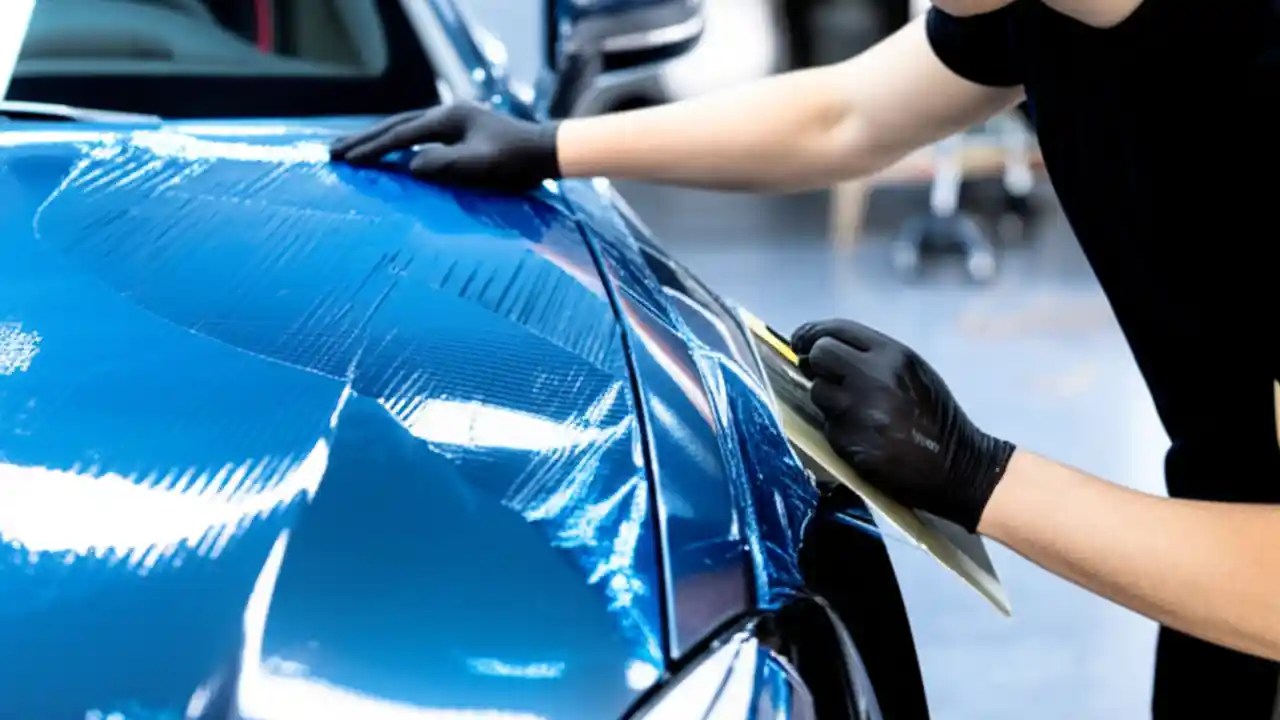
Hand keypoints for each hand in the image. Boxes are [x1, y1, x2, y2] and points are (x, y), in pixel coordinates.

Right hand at [329, 102, 560, 192]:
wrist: (543, 152)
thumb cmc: (516, 162)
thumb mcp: (481, 166)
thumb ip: (446, 165)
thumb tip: (411, 164)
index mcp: (447, 119)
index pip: (400, 135)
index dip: (372, 149)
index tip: (347, 161)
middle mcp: (445, 113)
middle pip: (394, 125)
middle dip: (362, 139)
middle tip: (331, 151)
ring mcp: (451, 120)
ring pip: (403, 127)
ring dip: (375, 138)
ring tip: (349, 149)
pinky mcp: (458, 130)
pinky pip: (416, 133)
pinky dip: (395, 140)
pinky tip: (387, 149)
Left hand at [791, 319, 1014, 531]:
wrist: (955, 466)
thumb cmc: (933, 416)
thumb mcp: (912, 371)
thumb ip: (871, 355)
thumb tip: (818, 350)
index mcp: (892, 355)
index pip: (836, 330)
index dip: (811, 333)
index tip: (800, 340)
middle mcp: (872, 377)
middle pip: (819, 354)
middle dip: (814, 362)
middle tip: (823, 373)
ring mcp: (857, 411)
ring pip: (818, 391)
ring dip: (827, 398)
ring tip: (856, 410)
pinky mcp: (848, 441)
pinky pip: (828, 424)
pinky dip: (838, 427)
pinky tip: (862, 434)